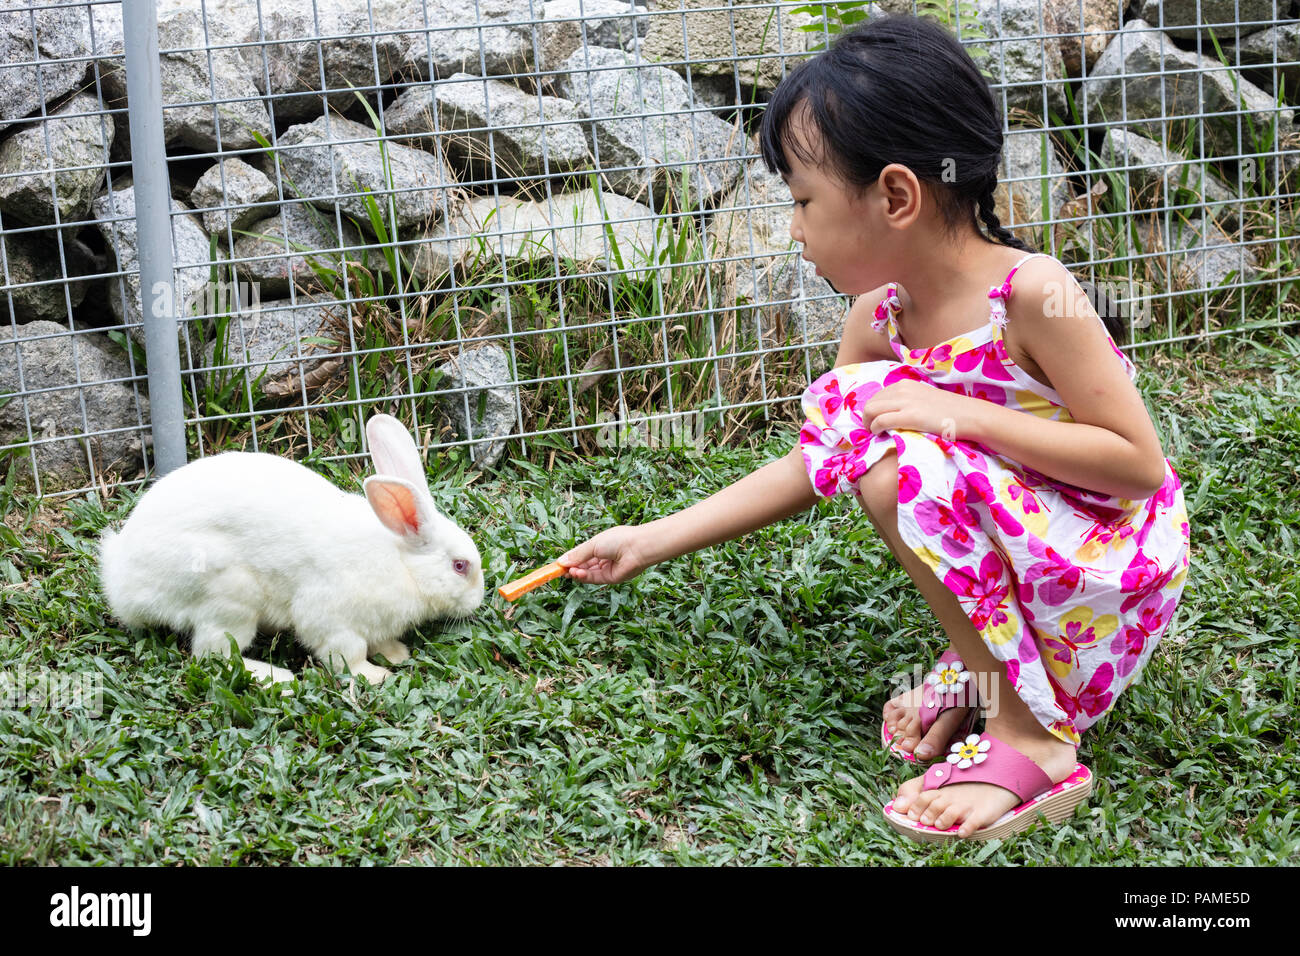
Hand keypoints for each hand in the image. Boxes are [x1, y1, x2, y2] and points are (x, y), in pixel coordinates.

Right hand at [557, 525, 649, 584]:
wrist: (637, 548)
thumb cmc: (618, 540)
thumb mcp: (593, 544)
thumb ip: (577, 555)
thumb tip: (561, 561)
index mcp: (599, 545)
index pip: (581, 554)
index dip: (570, 559)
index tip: (558, 564)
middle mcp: (602, 557)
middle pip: (583, 565)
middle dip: (571, 568)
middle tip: (559, 571)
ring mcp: (606, 568)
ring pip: (587, 573)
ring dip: (576, 573)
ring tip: (567, 572)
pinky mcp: (610, 578)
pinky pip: (594, 579)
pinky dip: (584, 577)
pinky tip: (576, 574)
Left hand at [858, 380, 980, 439]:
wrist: (970, 416)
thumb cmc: (950, 411)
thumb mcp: (925, 398)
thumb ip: (909, 401)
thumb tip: (893, 411)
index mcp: (906, 384)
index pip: (877, 396)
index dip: (873, 410)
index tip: (874, 421)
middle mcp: (903, 389)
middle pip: (870, 402)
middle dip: (866, 417)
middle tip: (871, 430)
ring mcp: (906, 402)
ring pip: (871, 410)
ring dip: (868, 423)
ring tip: (874, 434)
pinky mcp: (910, 416)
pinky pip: (881, 421)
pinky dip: (875, 429)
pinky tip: (879, 434)